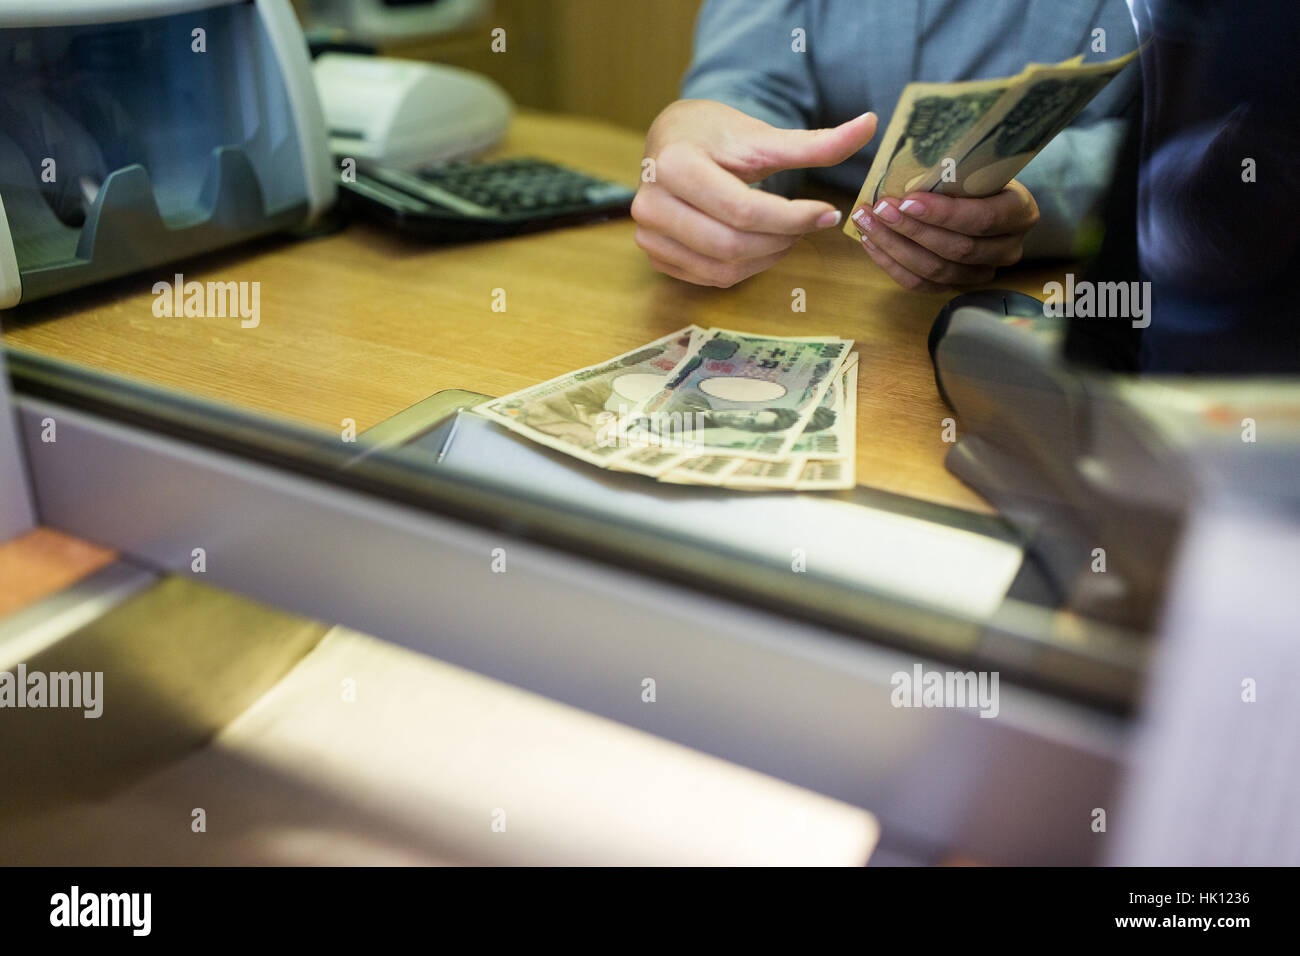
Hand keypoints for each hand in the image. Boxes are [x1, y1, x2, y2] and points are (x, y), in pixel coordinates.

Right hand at [633, 100, 877, 286]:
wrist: (670, 141)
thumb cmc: (715, 134)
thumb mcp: (761, 135)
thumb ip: (815, 141)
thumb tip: (872, 124)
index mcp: (674, 165)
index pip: (742, 210)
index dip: (792, 218)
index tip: (828, 213)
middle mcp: (651, 204)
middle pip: (732, 244)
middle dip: (782, 240)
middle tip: (809, 224)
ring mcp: (648, 235)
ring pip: (722, 269)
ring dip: (766, 258)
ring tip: (787, 234)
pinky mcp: (655, 255)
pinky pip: (710, 277)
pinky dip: (745, 267)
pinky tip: (760, 243)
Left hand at [849, 180, 1039, 292]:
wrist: (985, 197)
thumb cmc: (976, 174)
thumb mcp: (976, 164)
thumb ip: (953, 169)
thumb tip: (903, 163)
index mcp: (1020, 212)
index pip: (982, 219)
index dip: (943, 214)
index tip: (907, 200)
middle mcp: (1008, 248)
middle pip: (957, 249)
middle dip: (912, 229)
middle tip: (879, 209)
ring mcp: (983, 272)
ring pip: (936, 271)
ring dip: (895, 247)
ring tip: (867, 223)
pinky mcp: (956, 286)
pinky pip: (921, 285)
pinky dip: (892, 265)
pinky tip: (871, 242)